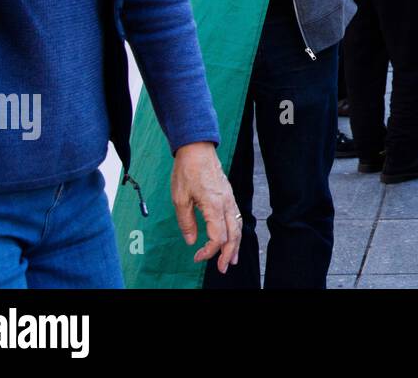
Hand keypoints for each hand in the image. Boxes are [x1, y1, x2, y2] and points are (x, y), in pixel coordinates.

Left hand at [170, 141, 240, 273]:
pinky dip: (236, 231)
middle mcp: (226, 203)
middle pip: (234, 234)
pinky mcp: (228, 195)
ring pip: (238, 225)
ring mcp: (229, 198)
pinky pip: (236, 216)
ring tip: (232, 258)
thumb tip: (191, 240)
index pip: (218, 236)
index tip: (197, 256)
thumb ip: (186, 222)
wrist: (197, 149)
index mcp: (214, 205)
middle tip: (223, 268)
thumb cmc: (187, 171)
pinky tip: (232, 237)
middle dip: (229, 253)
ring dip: (236, 244)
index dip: (209, 251)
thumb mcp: (180, 198)